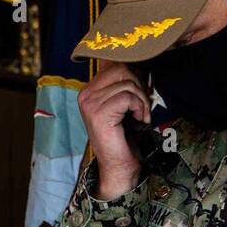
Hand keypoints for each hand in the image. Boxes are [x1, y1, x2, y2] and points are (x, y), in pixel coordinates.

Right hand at [76, 62, 149, 198]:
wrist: (119, 165)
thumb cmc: (125, 135)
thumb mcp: (123, 104)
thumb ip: (125, 83)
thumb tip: (139, 61)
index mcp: (89, 90)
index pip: (116, 65)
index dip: (134, 78)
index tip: (138, 97)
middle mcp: (85, 95)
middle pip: (122, 70)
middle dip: (139, 88)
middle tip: (141, 108)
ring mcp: (89, 104)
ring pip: (127, 84)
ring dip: (141, 101)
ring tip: (140, 117)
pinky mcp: (98, 114)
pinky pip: (127, 97)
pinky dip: (139, 109)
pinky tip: (138, 122)